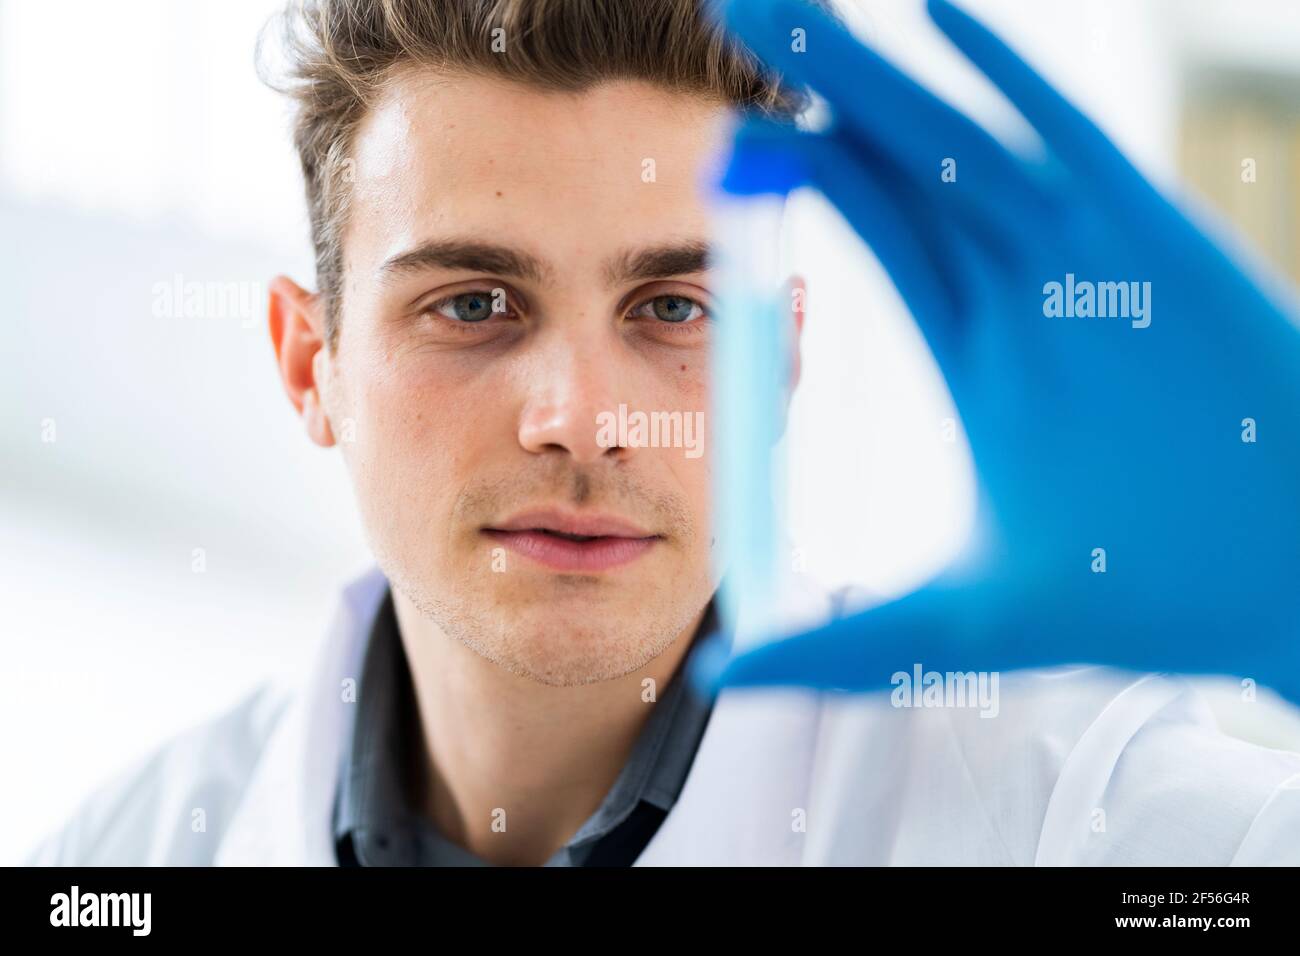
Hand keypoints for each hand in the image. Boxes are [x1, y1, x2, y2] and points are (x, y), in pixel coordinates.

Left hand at [692, 0, 1299, 702]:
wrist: (1283, 582)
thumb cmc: (1142, 593)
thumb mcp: (963, 620)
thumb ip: (844, 641)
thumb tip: (719, 673)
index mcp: (973, 338)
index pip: (871, 221)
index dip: (798, 171)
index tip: (721, 141)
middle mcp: (1020, 276)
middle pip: (899, 154)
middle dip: (815, 81)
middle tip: (727, 11)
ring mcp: (1085, 248)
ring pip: (962, 133)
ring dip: (876, 64)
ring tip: (784, 3)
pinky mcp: (1154, 241)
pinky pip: (1066, 140)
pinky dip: (1004, 76)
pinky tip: (934, 14)